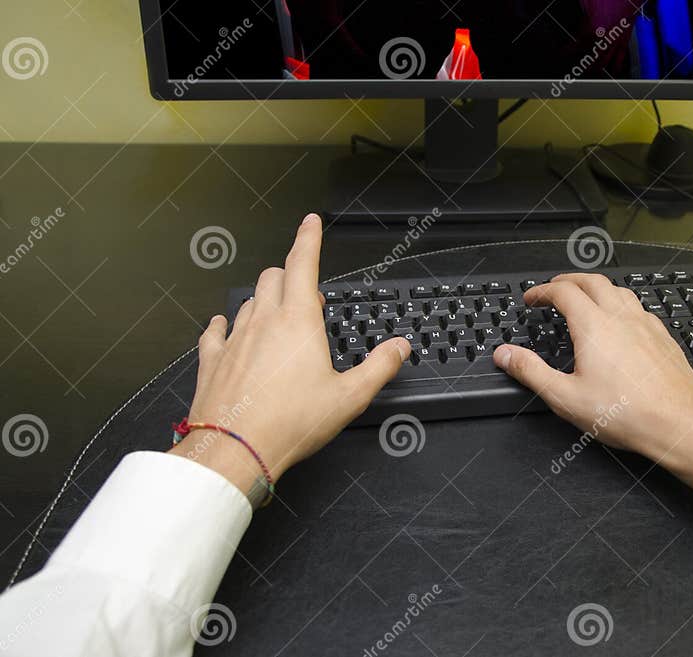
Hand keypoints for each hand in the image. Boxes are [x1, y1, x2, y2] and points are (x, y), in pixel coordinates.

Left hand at [170, 214, 410, 501]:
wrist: (234, 448)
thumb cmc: (289, 422)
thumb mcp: (349, 397)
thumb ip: (379, 367)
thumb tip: (399, 348)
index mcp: (298, 322)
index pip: (303, 264)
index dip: (308, 238)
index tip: (310, 221)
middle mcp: (263, 322)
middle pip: (272, 276)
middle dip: (289, 274)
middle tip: (305, 291)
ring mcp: (234, 339)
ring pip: (248, 300)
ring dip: (263, 300)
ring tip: (276, 315)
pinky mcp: (213, 359)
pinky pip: (216, 329)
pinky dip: (225, 325)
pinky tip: (226, 329)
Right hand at [493, 273, 692, 489]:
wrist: (678, 423)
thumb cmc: (626, 413)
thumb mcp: (566, 397)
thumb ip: (531, 371)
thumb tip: (504, 354)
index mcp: (594, 326)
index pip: (563, 291)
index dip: (542, 291)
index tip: (531, 298)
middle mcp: (621, 317)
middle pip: (592, 281)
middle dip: (568, 280)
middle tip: (553, 289)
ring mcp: (646, 324)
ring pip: (618, 290)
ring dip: (596, 288)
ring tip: (584, 298)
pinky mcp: (662, 337)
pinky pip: (638, 308)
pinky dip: (620, 304)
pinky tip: (620, 322)